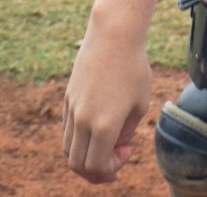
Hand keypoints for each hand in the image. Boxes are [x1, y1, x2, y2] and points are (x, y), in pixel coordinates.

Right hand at [63, 15, 153, 181]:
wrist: (113, 35)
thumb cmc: (134, 68)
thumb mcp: (139, 104)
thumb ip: (125, 133)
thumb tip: (113, 148)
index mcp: (104, 125)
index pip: (96, 166)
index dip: (111, 169)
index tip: (126, 151)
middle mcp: (83, 120)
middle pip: (77, 164)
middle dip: (95, 171)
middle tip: (113, 161)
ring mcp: (72, 108)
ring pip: (68, 148)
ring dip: (84, 156)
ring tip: (104, 145)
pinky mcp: (67, 98)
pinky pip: (67, 129)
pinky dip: (79, 139)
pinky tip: (96, 128)